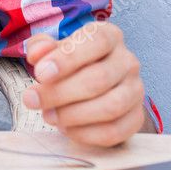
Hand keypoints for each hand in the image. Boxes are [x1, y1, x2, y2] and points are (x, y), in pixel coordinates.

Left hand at [21, 21, 150, 146]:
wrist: (91, 87)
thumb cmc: (70, 63)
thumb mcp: (52, 48)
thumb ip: (41, 47)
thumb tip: (37, 55)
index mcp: (110, 36)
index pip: (95, 41)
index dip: (67, 58)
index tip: (40, 74)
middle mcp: (128, 61)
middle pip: (99, 78)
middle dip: (60, 92)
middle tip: (33, 100)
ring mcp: (136, 90)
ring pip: (110, 106)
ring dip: (73, 115)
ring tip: (49, 115)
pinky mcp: (136, 117)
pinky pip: (115, 131)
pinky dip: (86, 133)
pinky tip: (66, 128)